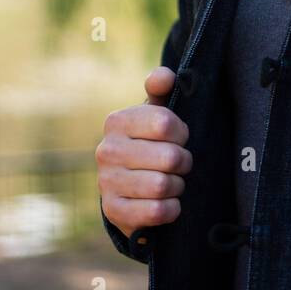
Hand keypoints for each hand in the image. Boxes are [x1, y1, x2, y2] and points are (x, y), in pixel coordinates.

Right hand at [96, 67, 192, 237]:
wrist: (130, 187)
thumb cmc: (151, 142)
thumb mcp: (156, 113)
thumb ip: (161, 89)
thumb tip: (164, 77)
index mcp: (117, 121)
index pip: (166, 123)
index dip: (182, 133)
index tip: (180, 137)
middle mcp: (106, 150)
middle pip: (169, 157)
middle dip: (184, 162)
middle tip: (180, 163)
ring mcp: (106, 182)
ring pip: (162, 185)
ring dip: (177, 185)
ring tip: (173, 181)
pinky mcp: (113, 212)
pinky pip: (156, 211)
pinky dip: (171, 209)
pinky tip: (167, 202)